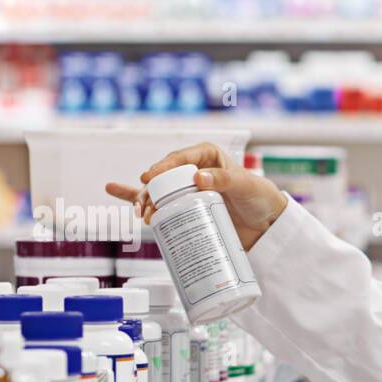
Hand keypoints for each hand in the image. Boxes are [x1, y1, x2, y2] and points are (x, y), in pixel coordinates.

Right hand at [104, 141, 286, 249]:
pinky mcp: (186, 208)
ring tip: (140, 213)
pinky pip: (158, 200)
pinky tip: (114, 190)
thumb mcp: (246, 186)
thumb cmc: (260, 198)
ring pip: (158, 190)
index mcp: (207, 156)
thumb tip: (199, 177)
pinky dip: (137, 197)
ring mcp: (188, 190)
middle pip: (164, 177)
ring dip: (144, 200)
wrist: (268, 225)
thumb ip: (225, 179)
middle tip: (145, 206)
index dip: (163, 167)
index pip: (179, 158)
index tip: (150, 177)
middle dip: (151, 190)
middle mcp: (194, 171)